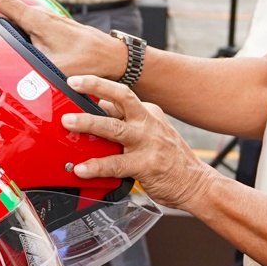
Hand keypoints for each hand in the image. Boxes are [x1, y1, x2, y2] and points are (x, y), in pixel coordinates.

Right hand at [0, 0, 124, 78]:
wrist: (114, 57)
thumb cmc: (89, 61)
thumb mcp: (57, 68)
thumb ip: (33, 68)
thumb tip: (10, 77)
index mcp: (37, 21)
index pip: (3, 1)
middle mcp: (40, 16)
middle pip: (3, 6)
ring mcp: (45, 21)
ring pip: (12, 13)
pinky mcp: (50, 28)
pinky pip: (21, 21)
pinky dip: (6, 23)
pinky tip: (1, 35)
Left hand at [62, 74, 217, 212]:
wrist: (197, 184)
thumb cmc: (169, 159)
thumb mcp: (151, 132)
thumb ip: (125, 122)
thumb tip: (96, 112)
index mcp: (148, 113)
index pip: (119, 95)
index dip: (96, 87)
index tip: (75, 82)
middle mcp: (148, 123)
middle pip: (121, 97)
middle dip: (96, 86)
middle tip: (72, 83)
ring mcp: (148, 143)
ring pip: (115, 127)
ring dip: (89, 122)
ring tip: (69, 122)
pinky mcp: (146, 165)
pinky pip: (116, 164)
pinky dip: (96, 166)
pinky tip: (82, 169)